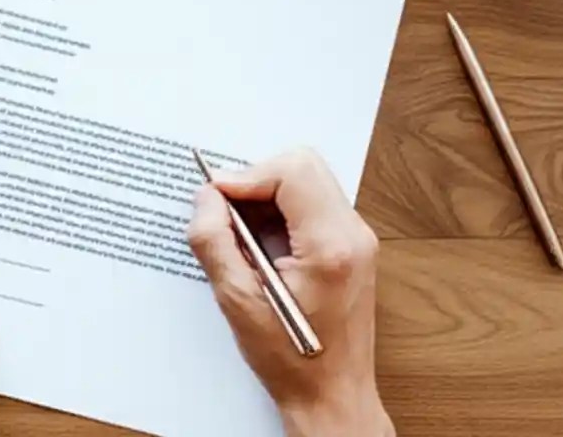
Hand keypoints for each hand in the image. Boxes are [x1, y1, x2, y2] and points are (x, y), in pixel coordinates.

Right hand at [187, 149, 392, 436]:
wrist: (332, 396)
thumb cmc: (293, 362)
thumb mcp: (238, 301)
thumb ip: (215, 241)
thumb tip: (206, 198)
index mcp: (331, 246)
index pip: (291, 172)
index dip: (245, 176)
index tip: (215, 197)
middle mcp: (353, 234)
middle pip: (303, 167)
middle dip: (256, 179)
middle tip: (224, 211)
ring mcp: (357, 239)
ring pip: (307, 181)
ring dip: (266, 195)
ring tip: (239, 234)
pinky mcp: (350, 246)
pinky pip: (312, 204)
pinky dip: (279, 210)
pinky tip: (258, 243)